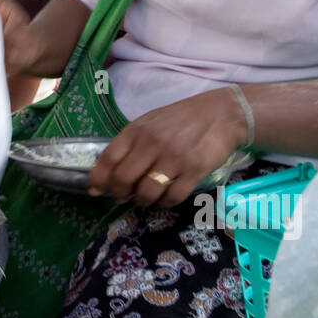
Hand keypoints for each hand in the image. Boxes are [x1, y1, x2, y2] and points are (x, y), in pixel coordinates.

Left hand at [88, 87, 248, 207]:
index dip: (98, 178)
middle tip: (124, 197)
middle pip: (124, 179)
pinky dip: (165, 203)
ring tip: (145, 199)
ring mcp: (173, 158)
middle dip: (120, 194)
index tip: (95, 191)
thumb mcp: (152, 121)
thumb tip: (115, 170)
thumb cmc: (183, 118)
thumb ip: (133, 141)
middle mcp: (152, 144)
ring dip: (143, 201)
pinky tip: (166, 198)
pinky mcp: (194, 171)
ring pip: (147, 192)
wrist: (222, 114)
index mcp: (138, 130)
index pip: (109, 157)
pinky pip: (172, 197)